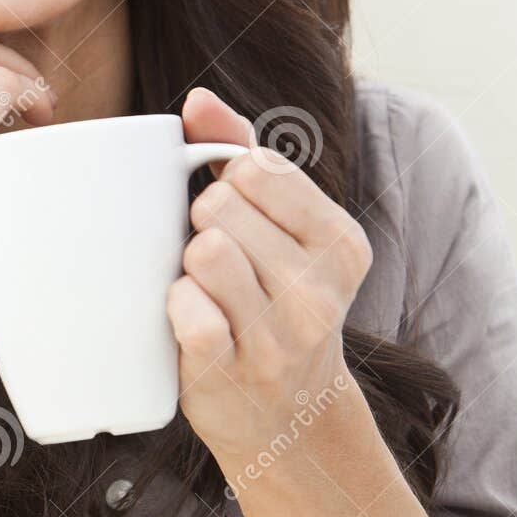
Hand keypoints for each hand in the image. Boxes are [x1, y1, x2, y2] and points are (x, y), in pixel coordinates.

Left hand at [165, 86, 372, 472]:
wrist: (284, 415)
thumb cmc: (271, 300)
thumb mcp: (279, 228)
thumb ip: (239, 152)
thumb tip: (197, 100)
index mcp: (340, 243)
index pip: (258, 167)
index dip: (228, 185)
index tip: (239, 218)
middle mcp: (321, 290)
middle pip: (220, 206)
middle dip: (204, 224)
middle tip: (217, 261)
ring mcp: (279, 337)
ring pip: (205, 252)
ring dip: (188, 267)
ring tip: (206, 291)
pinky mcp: (231, 372)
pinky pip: (187, 307)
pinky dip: (177, 307)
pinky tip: (192, 321)